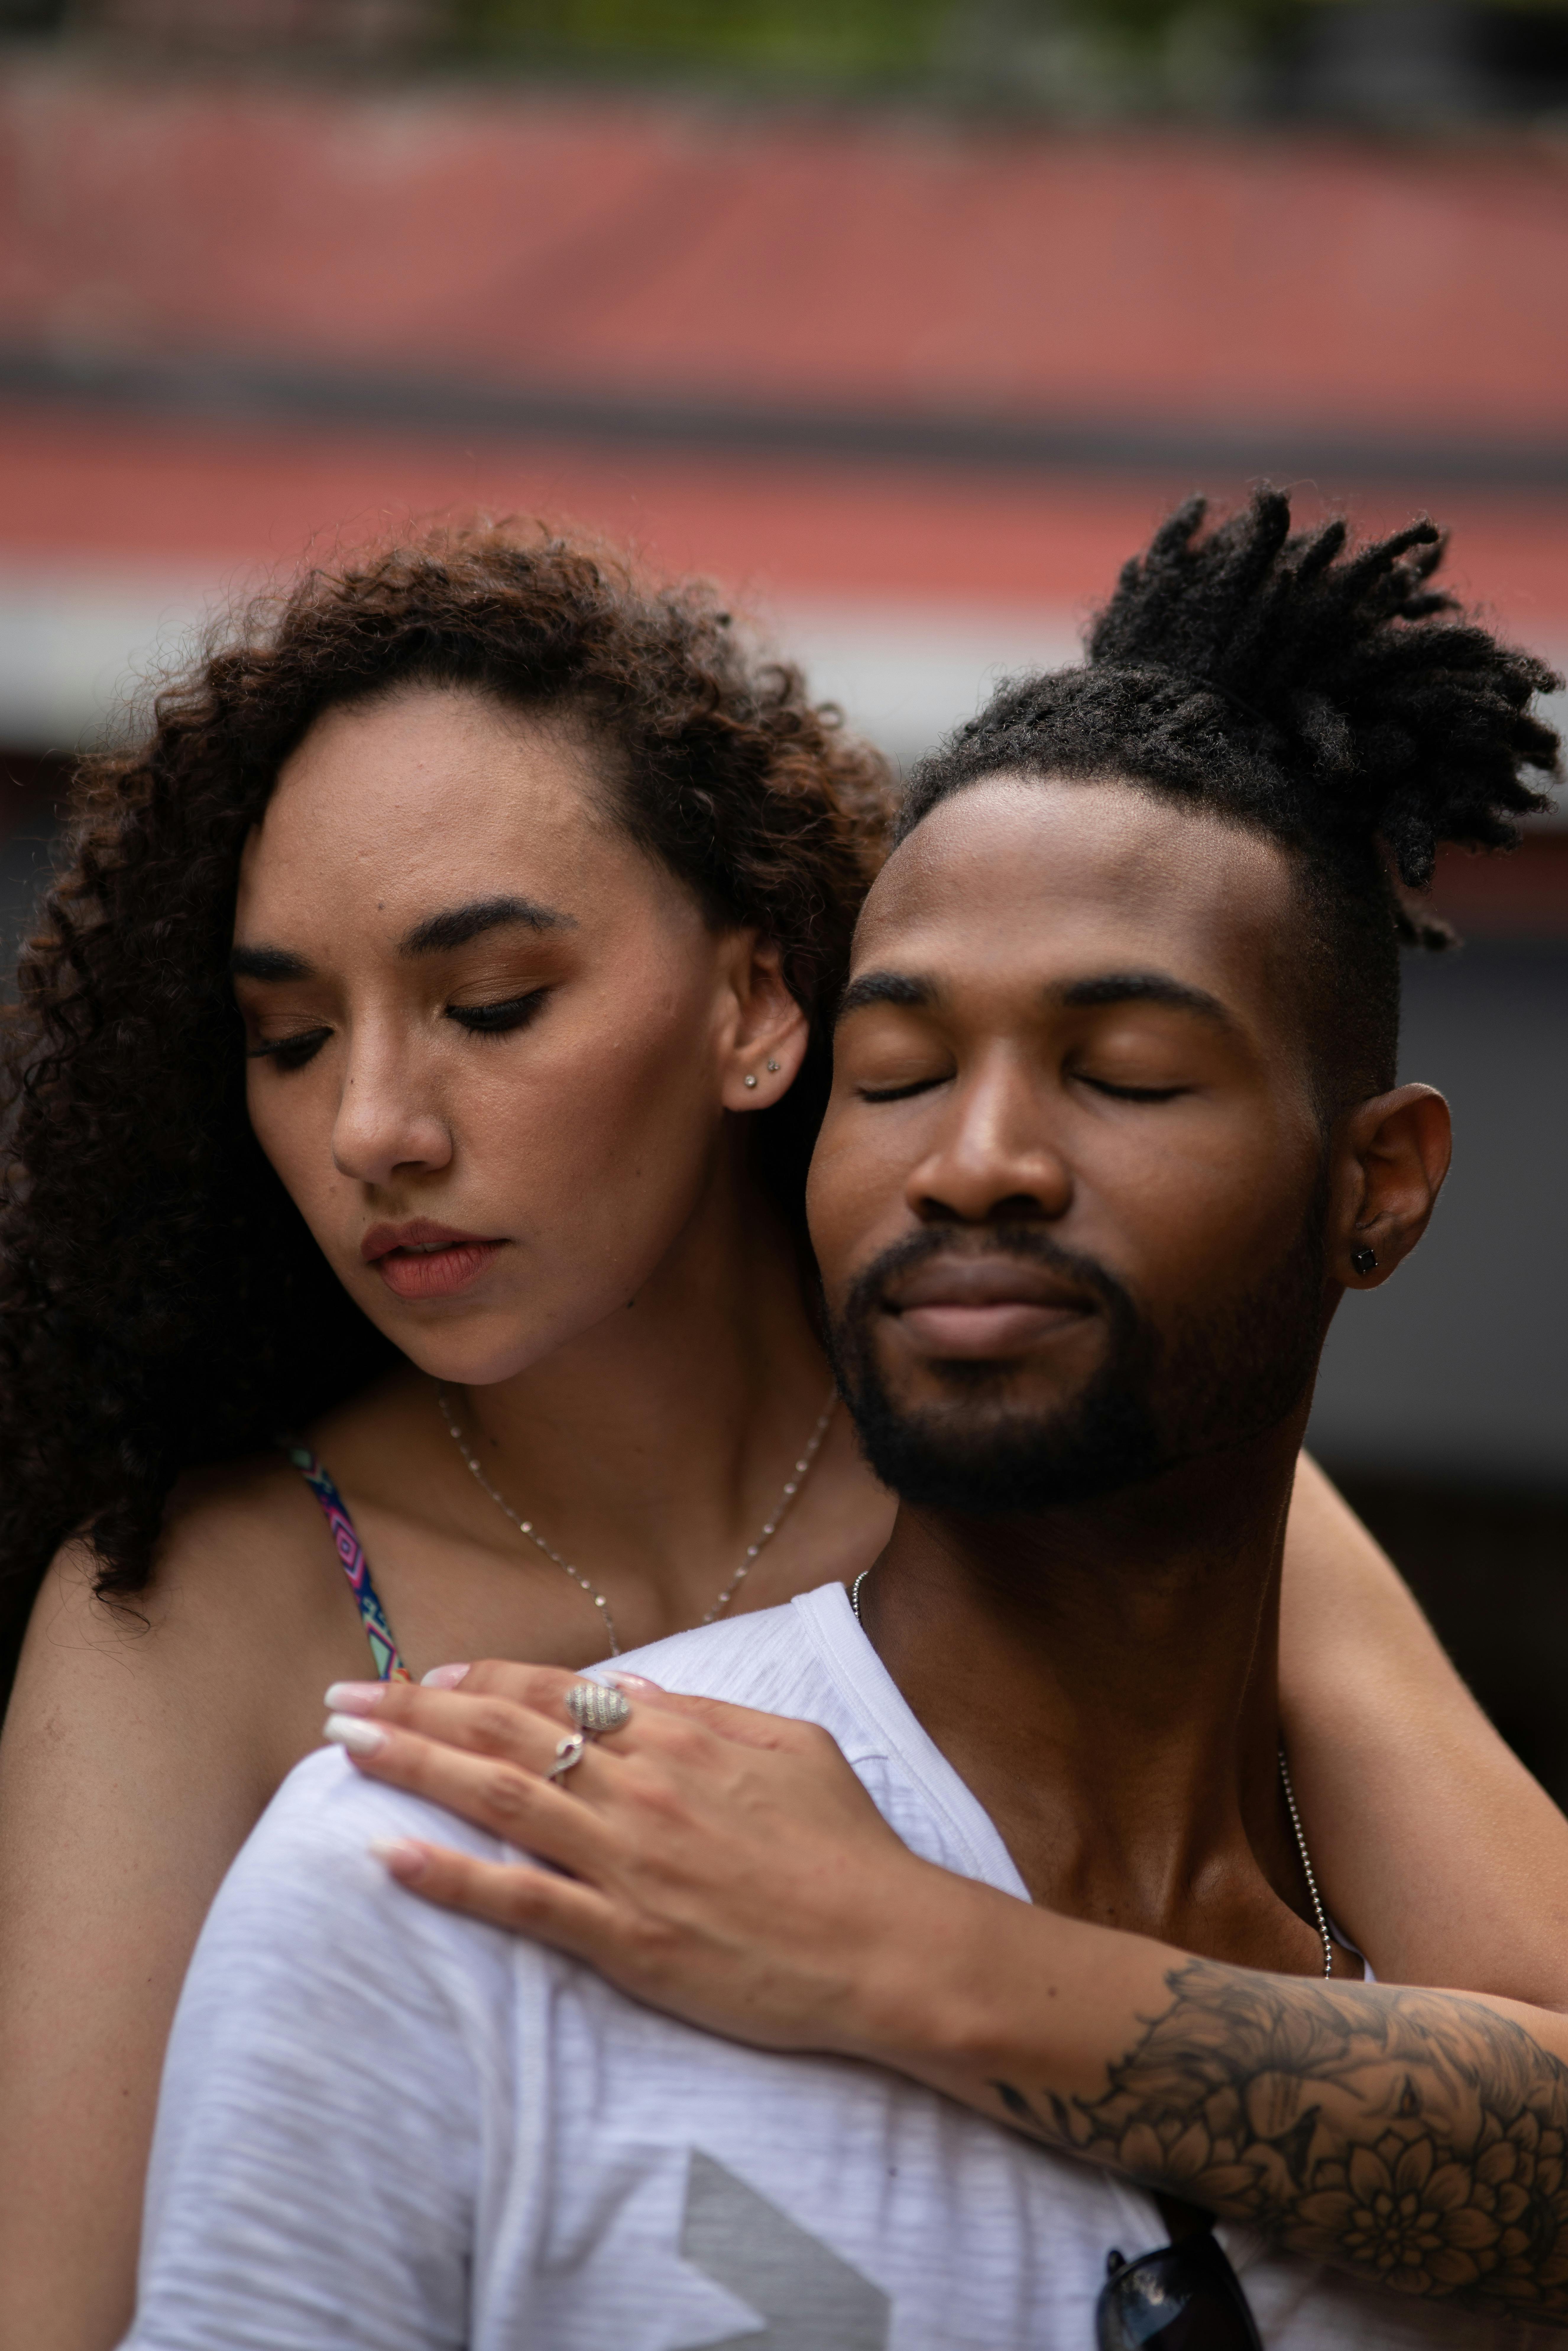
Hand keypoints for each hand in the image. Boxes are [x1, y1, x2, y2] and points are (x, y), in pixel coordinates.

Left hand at [321, 1663, 965, 2058]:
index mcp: (681, 1742)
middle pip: (507, 1735)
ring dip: (413, 1770)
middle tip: (342, 1701)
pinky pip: (524, 1903)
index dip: (481, 1682)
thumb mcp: (793, 1746)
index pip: (558, 1694)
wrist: (887, 1945)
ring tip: (344, 1750)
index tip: (423, 1678)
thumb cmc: (848, 1848)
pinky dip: (454, 1878)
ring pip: (501, 1800)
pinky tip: (393, 1858)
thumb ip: (706, 1714)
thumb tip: (629, 1687)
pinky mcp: (628, 1939)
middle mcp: (643, 1791)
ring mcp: (631, 1865)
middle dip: (414, 1712)